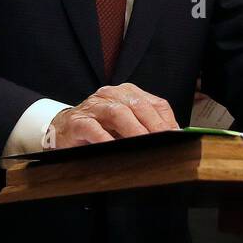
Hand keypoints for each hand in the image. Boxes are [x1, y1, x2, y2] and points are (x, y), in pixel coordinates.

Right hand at [49, 83, 178, 148]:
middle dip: (154, 126)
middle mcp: (111, 95)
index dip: (168, 121)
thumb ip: (148, 128)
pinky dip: (105, 138)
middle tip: (165, 142)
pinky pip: (93, 128)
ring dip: (133, 130)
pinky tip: (114, 148)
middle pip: (138, 105)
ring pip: (117, 112)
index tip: (179, 138)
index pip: (155, 103)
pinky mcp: (77, 121)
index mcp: (128, 94)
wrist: (63, 130)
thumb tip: (175, 138)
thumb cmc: (100, 129)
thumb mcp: (127, 126)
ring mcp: (93, 106)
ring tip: (144, 145)